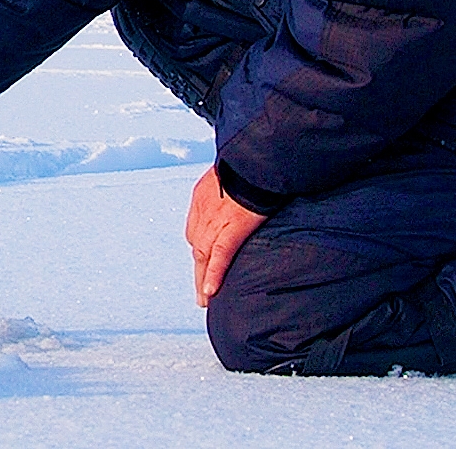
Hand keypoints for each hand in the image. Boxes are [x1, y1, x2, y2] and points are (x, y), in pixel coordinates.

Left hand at [185, 164, 265, 306]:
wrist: (258, 157)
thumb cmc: (252, 160)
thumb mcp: (236, 170)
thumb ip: (234, 184)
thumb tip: (245, 188)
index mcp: (203, 194)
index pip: (197, 227)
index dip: (200, 245)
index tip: (203, 258)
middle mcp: (203, 210)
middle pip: (197, 245)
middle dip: (199, 266)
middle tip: (201, 288)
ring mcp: (215, 220)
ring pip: (203, 256)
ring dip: (202, 279)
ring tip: (204, 299)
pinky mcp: (232, 228)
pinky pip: (220, 256)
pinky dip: (214, 275)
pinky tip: (210, 293)